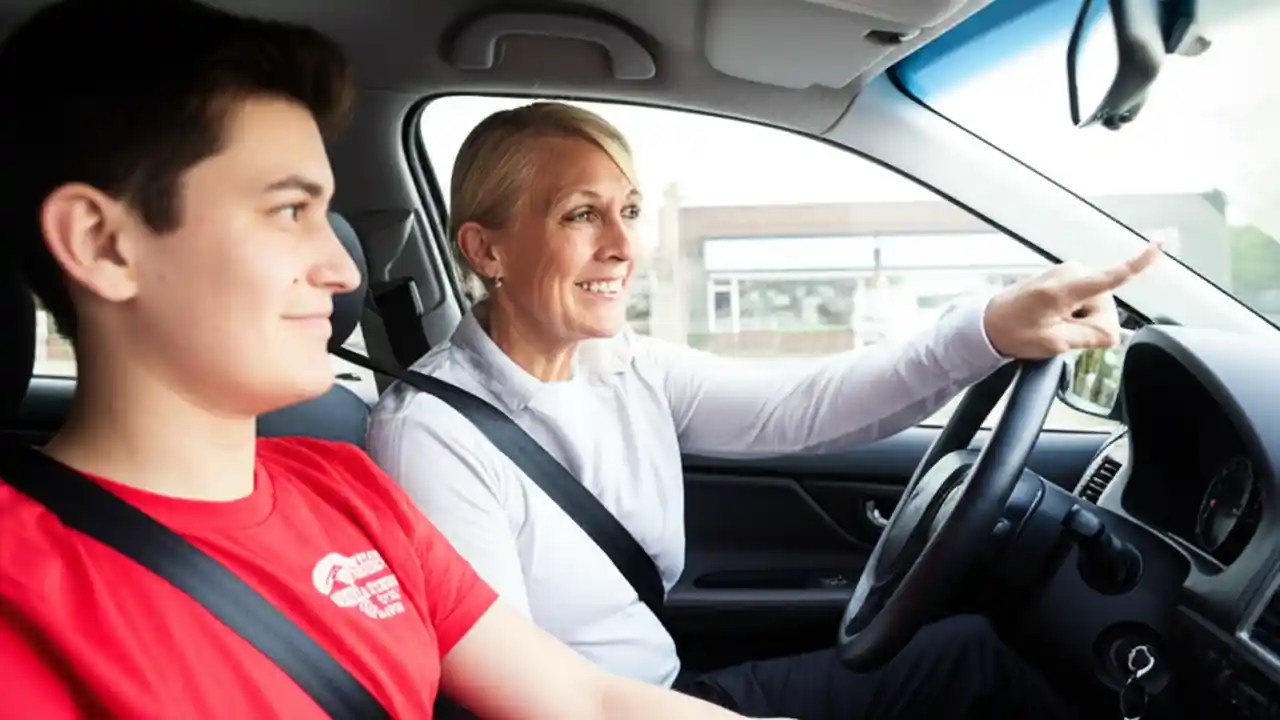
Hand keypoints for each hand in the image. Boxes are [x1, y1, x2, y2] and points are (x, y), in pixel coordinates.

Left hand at [983, 244, 1162, 358]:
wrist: (987, 323)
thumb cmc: (1014, 332)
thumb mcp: (1053, 343)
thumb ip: (1090, 337)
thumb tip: (1115, 334)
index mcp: (1066, 288)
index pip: (1110, 277)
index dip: (1138, 263)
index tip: (1159, 245)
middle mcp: (1071, 273)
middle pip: (1106, 305)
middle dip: (1091, 324)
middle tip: (1059, 333)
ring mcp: (1069, 273)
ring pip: (1098, 304)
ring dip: (1082, 320)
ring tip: (1052, 324)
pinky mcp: (1067, 278)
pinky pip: (1086, 300)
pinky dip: (1076, 313)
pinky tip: (1055, 319)